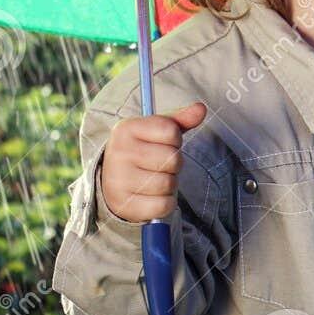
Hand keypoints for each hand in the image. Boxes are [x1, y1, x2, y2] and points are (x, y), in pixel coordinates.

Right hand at [99, 101, 208, 222]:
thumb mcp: (157, 131)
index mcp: (126, 128)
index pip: (171, 131)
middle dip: (174, 164)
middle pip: (172, 159)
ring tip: (155, 180)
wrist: (112, 183)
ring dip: (170, 184)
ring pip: (169, 183)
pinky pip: (164, 205)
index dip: (175, 140)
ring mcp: (118, 180)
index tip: (163, 143)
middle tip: (159, 165)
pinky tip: (153, 197)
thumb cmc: (142, 151)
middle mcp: (118, 152)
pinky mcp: (124, 205)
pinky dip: (165, 203)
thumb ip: (179, 120)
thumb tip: (201, 108)